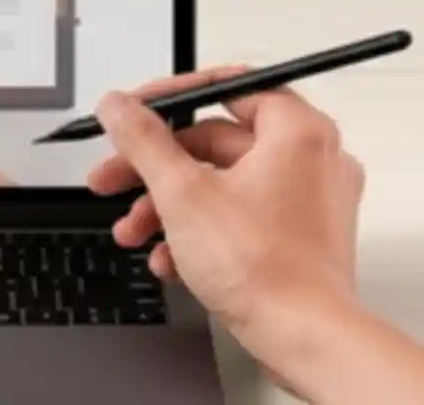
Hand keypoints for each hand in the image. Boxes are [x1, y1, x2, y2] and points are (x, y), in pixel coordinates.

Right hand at [88, 67, 364, 381]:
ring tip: (132, 229)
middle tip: (113, 176)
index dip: (171, 98)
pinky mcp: (297, 236)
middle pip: (213, 142)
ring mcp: (307, 200)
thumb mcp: (181, 192)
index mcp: (297, 132)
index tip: (135, 113)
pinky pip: (237, 216)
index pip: (228, 87)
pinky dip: (197, 230)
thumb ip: (143, 140)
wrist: (301, 335)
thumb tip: (118, 106)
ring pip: (220, 184)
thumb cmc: (265, 267)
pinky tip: (167, 256)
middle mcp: (310, 160)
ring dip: (166, 205)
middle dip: (153, 168)